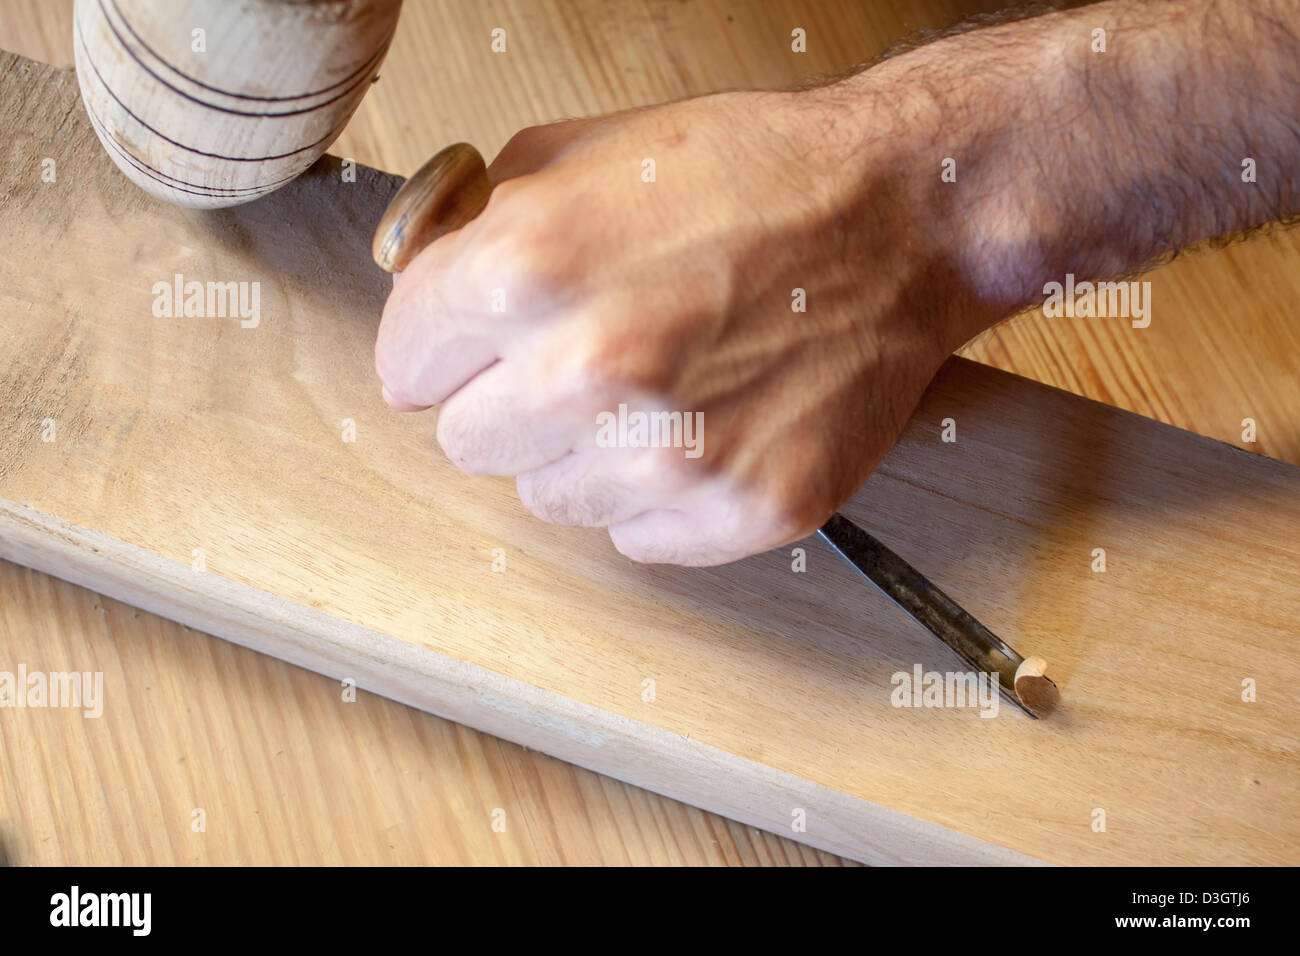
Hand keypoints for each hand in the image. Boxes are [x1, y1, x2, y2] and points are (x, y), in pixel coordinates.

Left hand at [374, 85, 982, 564]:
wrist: (899, 216)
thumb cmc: (750, 175)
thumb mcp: (582, 153)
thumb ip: (472, 224)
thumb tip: (418, 281)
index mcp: (527, 269)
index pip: (405, 364)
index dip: (440, 345)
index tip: (469, 345)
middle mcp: (589, 372)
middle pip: (467, 443)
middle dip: (506, 400)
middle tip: (575, 358)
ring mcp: (670, 456)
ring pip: (548, 499)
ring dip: (582, 452)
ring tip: (657, 385)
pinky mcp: (740, 511)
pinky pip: (635, 535)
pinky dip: (656, 493)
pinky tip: (703, 425)